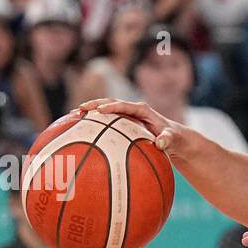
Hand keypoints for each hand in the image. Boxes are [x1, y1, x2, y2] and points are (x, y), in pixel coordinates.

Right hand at [74, 99, 193, 160]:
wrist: (175, 139)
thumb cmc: (174, 138)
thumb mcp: (174, 139)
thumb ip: (168, 140)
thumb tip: (161, 143)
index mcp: (142, 110)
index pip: (124, 106)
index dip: (111, 107)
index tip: (99, 111)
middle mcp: (132, 110)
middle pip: (110, 104)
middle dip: (94, 105)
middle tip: (79, 109)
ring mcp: (126, 116)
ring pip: (105, 111)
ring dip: (90, 112)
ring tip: (73, 116)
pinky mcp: (124, 123)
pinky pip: (107, 123)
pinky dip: (95, 124)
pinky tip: (81, 130)